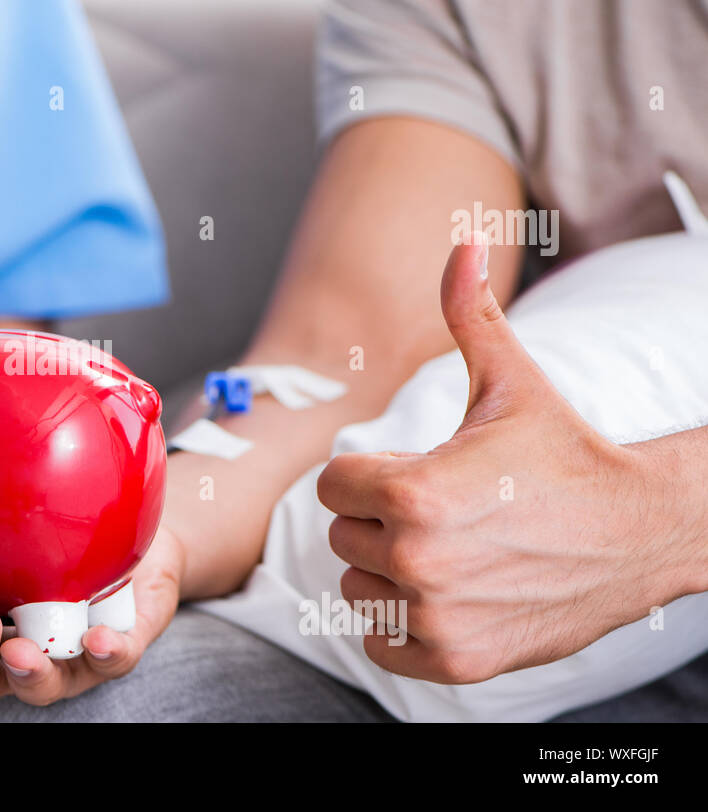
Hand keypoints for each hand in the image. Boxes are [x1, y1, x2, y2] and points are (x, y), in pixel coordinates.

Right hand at [0, 525, 184, 710]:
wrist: (114, 516)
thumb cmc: (26, 517)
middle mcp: (2, 654)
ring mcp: (59, 658)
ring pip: (37, 686)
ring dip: (25, 672)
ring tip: (20, 648)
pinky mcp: (115, 647)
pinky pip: (112, 663)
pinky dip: (105, 655)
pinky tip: (98, 640)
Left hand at [317, 237, 686, 683]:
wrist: (640, 532)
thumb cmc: (565, 455)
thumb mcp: (512, 383)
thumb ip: (469, 316)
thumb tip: (463, 243)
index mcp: (414, 491)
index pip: (332, 486)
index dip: (367, 476)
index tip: (412, 473)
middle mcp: (417, 560)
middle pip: (343, 538)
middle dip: (381, 521)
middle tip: (443, 511)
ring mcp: (436, 616)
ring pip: (358, 589)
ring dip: (390, 572)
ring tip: (451, 550)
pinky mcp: (454, 658)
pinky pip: (381, 643)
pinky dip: (403, 624)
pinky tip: (447, 593)